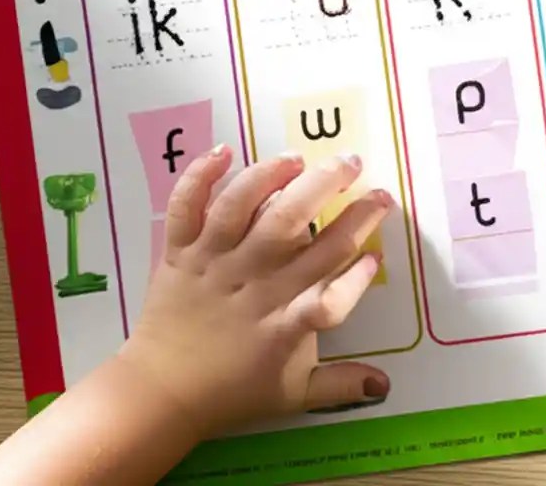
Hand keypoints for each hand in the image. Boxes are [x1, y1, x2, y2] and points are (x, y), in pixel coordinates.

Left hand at [118, 146, 392, 438]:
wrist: (160, 392)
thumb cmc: (231, 392)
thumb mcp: (292, 396)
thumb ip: (340, 386)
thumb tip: (384, 384)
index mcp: (283, 321)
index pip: (332, 292)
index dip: (358, 273)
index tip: (377, 256)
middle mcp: (252, 283)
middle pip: (295, 226)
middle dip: (331, 189)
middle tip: (355, 166)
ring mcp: (213, 262)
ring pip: (242, 205)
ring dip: (272, 174)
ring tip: (300, 158)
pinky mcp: (179, 252)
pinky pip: (186, 206)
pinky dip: (201, 175)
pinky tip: (224, 150)